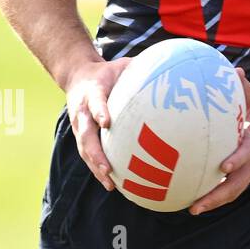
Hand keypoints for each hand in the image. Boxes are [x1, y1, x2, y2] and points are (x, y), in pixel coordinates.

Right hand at [64, 56, 131, 190]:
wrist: (77, 76)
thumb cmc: (107, 72)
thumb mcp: (122, 65)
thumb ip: (141, 67)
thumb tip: (172, 64)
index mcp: (92, 91)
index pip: (95, 101)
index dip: (100, 111)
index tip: (107, 122)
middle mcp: (83, 112)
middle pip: (85, 135)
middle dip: (95, 153)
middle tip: (107, 168)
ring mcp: (80, 126)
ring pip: (85, 149)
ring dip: (96, 167)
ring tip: (110, 183)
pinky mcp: (83, 136)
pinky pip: (89, 154)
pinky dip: (98, 169)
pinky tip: (113, 184)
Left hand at [190, 69, 249, 214]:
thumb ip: (244, 87)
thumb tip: (233, 71)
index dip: (238, 159)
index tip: (223, 167)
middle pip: (239, 182)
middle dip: (218, 195)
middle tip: (197, 205)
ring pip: (236, 190)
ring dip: (216, 202)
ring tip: (194, 209)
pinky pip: (234, 188)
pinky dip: (217, 197)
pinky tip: (197, 202)